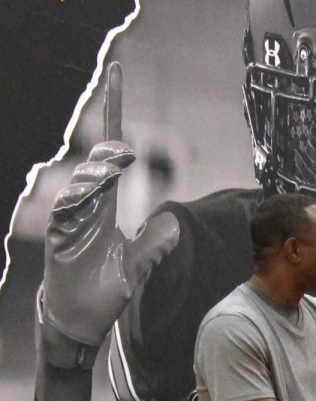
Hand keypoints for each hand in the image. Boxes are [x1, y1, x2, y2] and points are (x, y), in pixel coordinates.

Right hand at [41, 62, 179, 358]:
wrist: (80, 322)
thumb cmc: (104, 291)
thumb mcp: (139, 265)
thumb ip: (155, 244)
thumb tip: (173, 223)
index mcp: (103, 209)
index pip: (111, 159)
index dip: (113, 119)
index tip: (116, 77)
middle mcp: (85, 211)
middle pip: (94, 167)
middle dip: (108, 153)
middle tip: (125, 149)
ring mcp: (70, 225)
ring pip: (79, 187)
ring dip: (97, 173)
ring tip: (115, 164)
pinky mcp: (58, 242)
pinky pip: (64, 213)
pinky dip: (76, 200)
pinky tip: (88, 193)